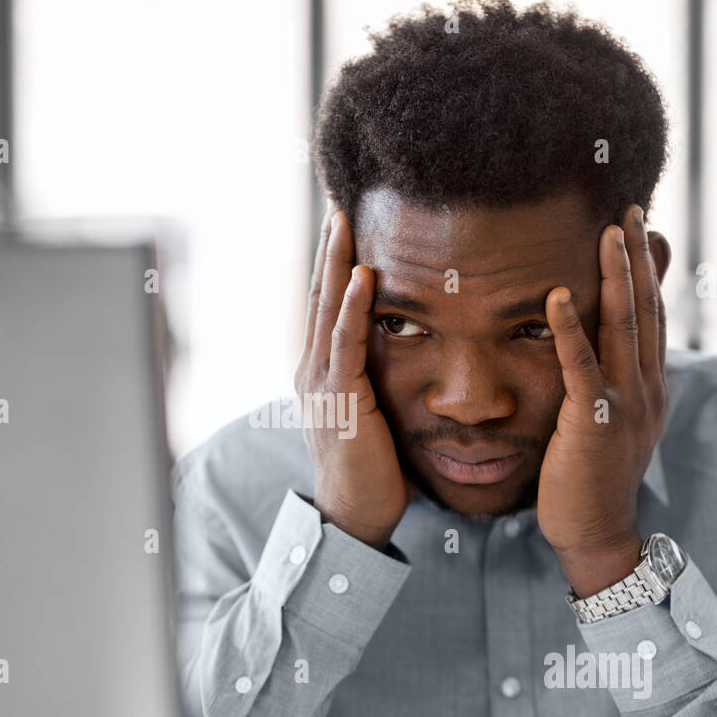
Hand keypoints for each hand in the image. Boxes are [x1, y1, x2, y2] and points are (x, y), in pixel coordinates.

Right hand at [294, 204, 415, 548]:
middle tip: (338, 202)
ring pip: (327, 310)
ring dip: (337, 262)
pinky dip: (352, 306)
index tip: (343, 225)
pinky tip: (362, 275)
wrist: (353, 514)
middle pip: (319, 296)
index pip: (326, 307)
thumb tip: (402, 357)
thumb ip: (376, 382)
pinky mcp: (340, 397)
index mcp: (321, 373)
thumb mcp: (371, 415)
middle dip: (329, 249)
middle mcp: (313, 370)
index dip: (333, 265)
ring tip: (343, 220)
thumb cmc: (371, 470)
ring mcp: (322, 383)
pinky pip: (346, 343)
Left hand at [537, 203, 667, 597]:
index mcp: (649, 385)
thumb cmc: (591, 477)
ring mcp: (625, 405)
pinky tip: (554, 297)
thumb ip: (610, 379)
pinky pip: (580, 368)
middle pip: (644, 309)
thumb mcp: (610, 420)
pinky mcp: (593, 424)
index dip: (647, 268)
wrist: (596, 533)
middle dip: (637, 257)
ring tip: (608, 233)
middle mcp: (646, 388)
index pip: (651, 315)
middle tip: (629, 209)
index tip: (639, 225)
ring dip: (616, 277)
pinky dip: (568, 330)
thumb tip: (606, 347)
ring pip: (623, 328)